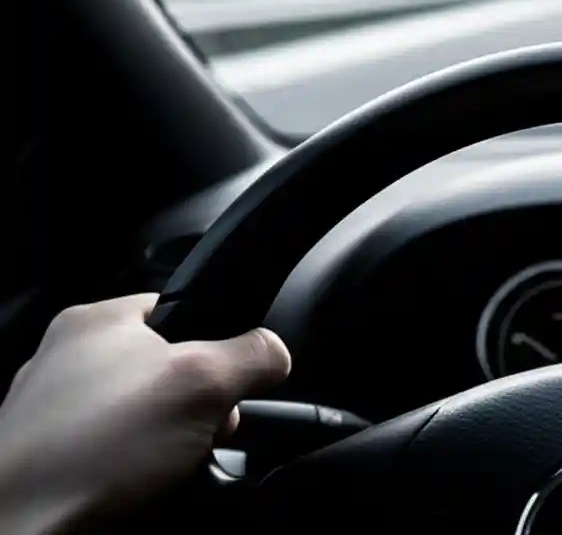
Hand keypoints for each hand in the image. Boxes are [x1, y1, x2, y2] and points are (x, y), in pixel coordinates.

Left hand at [0, 294, 290, 533]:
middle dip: (199, 410)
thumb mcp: (202, 384)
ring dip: (172, 449)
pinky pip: (120, 461)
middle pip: (169, 373)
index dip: (217, 343)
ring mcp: (55, 417)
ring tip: (167, 471)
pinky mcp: (53, 465)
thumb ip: (252, 355)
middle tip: (199, 435)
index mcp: (96, 322)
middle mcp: (67, 362)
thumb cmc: (93, 451)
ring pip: (147, 423)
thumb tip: (276, 353)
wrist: (21, 532)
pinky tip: (142, 491)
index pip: (180, 309)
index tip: (227, 381)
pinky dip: (140, 477)